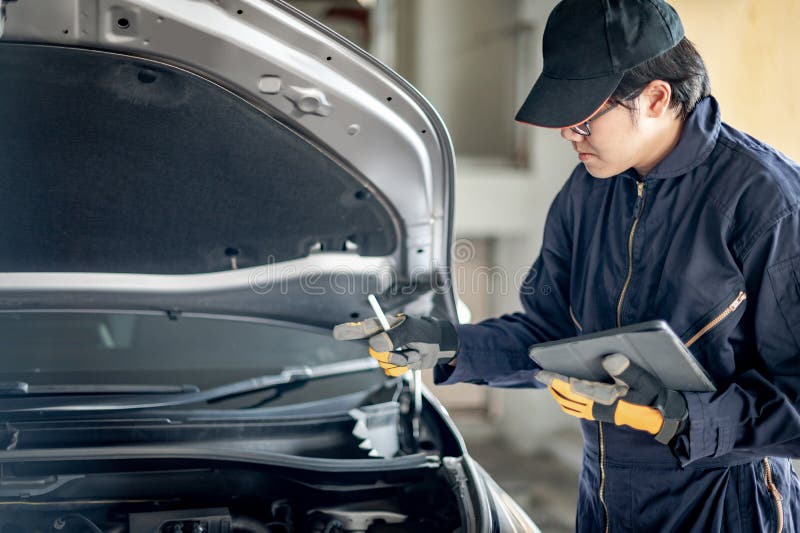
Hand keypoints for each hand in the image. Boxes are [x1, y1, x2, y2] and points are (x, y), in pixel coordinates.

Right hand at [333, 314, 458, 375]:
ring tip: (413, 352)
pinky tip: (412, 359)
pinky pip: (392, 371)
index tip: (336, 332)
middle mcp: (382, 339)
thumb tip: (374, 346)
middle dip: (392, 354)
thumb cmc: (425, 332)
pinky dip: (405, 368)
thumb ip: (393, 337)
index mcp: (383, 326)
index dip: (348, 330)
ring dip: (403, 361)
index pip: (361, 328)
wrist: (439, 346)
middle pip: (374, 352)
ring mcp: (388, 353)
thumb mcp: (411, 331)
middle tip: (405, 349)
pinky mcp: (395, 364)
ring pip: (384, 364)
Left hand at [535, 354, 687, 443]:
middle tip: (541, 375)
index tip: (540, 373)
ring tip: (551, 383)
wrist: (661, 419)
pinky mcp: (602, 416)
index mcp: (603, 399)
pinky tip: (568, 394)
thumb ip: (626, 370)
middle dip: (552, 387)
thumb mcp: (643, 381)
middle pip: (566, 398)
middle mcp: (597, 408)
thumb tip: (608, 358)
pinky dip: (568, 402)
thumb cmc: (652, 397)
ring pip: (569, 406)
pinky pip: (577, 410)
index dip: (554, 380)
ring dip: (558, 395)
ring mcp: (598, 414)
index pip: (571, 388)